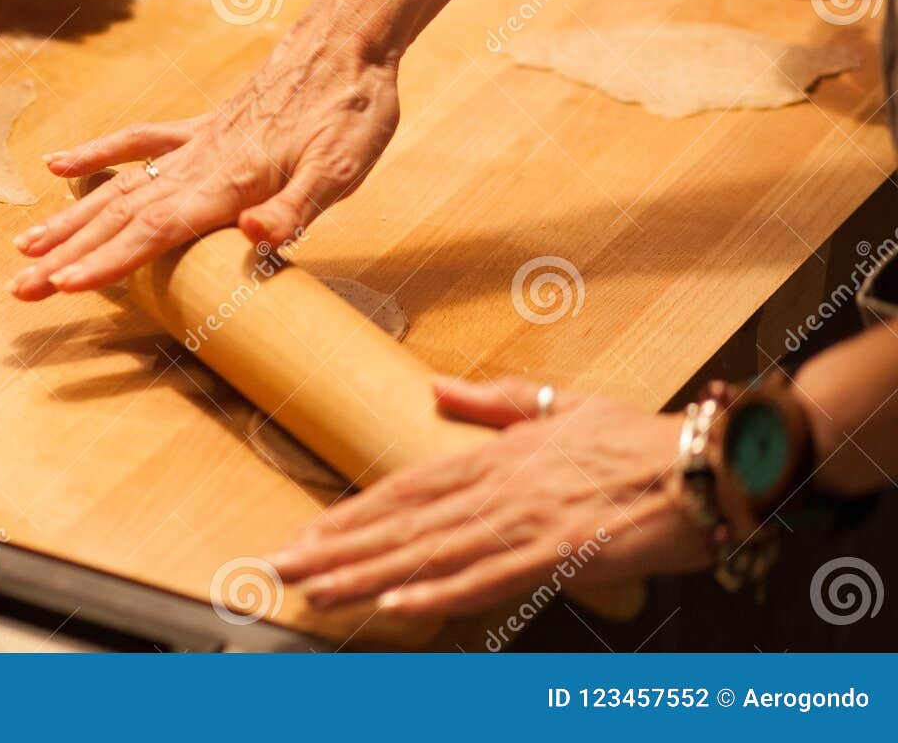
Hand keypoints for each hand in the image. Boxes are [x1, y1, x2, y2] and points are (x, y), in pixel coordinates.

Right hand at [9, 0, 400, 298]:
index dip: (107, 262)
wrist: (349, 38)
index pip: (155, 231)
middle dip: (68, 256)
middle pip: (120, 217)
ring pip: (117, 187)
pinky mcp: (201, 128)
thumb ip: (297, 207)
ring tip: (24, 248)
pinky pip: (136, 142)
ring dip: (69, 221)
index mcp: (229, 182)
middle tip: (19, 289)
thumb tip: (255, 236)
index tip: (61, 286)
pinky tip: (57, 167)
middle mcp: (199, 164)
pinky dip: (95, 155)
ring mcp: (195, 144)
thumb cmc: (352, 108)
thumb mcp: (343, 168)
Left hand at [268, 378, 712, 617]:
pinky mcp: (560, 551)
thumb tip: (437, 388)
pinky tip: (396, 605)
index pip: (405, 487)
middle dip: (338, 546)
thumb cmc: (639, 439)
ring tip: (314, 589)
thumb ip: (493, 402)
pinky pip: (488, 576)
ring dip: (367, 572)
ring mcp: (526, 518)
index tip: (305, 532)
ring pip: (430, 549)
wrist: (711, 460)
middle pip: (403, 521)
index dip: (351, 513)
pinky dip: (439, 590)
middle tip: (281, 566)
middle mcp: (498, 484)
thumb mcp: (559, 405)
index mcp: (496, 455)